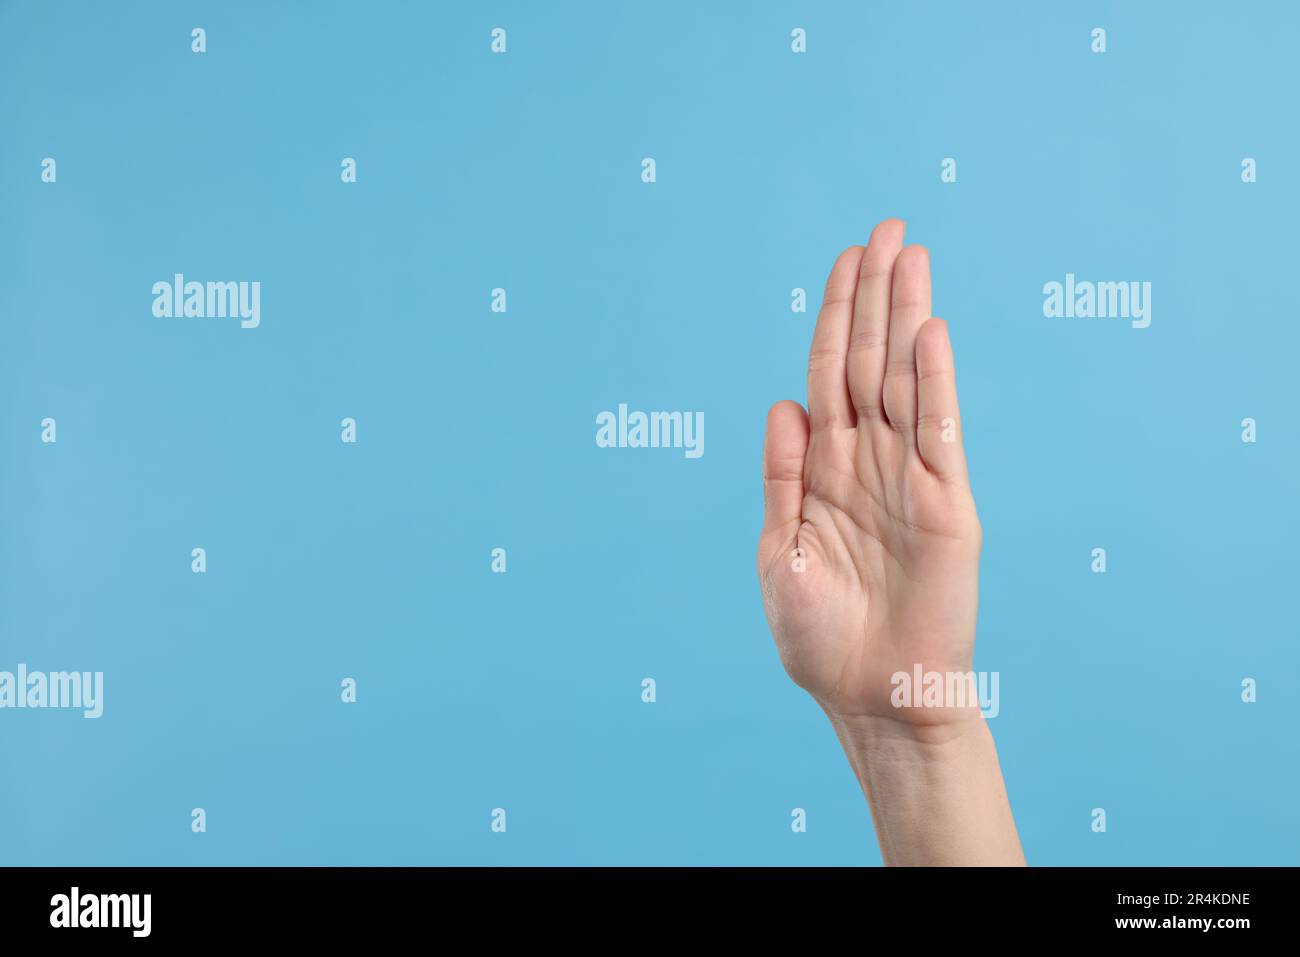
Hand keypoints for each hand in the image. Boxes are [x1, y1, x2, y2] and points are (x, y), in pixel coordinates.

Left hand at [757, 219, 981, 726]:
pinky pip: (938, 431)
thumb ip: (782, 477)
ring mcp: (909, 477)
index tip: (846, 258)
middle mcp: (868, 460)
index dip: (837, 316)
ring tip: (910, 255)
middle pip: (871, 360)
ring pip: (905, 379)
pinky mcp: (947, 504)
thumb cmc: (820, 636)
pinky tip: (930, 333)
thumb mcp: (779, 552)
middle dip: (875, 294)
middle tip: (885, 228)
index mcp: (824, 469)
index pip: (830, 373)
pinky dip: (934, 382)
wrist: (872, 696)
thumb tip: (781, 403)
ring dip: (906, 317)